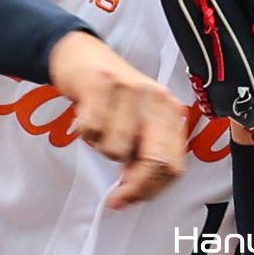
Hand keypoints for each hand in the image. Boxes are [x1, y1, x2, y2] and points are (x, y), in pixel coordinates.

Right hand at [46, 31, 189, 209]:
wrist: (80, 53)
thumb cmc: (110, 94)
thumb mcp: (137, 120)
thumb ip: (144, 153)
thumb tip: (134, 192)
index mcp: (170, 112)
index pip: (173, 165)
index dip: (151, 190)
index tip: (129, 201)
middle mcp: (156, 99)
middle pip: (155, 162)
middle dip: (133, 186)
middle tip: (115, 198)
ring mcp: (130, 90)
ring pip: (116, 149)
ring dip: (101, 147)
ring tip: (100, 128)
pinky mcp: (101, 84)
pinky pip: (91, 130)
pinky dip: (84, 131)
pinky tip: (86, 114)